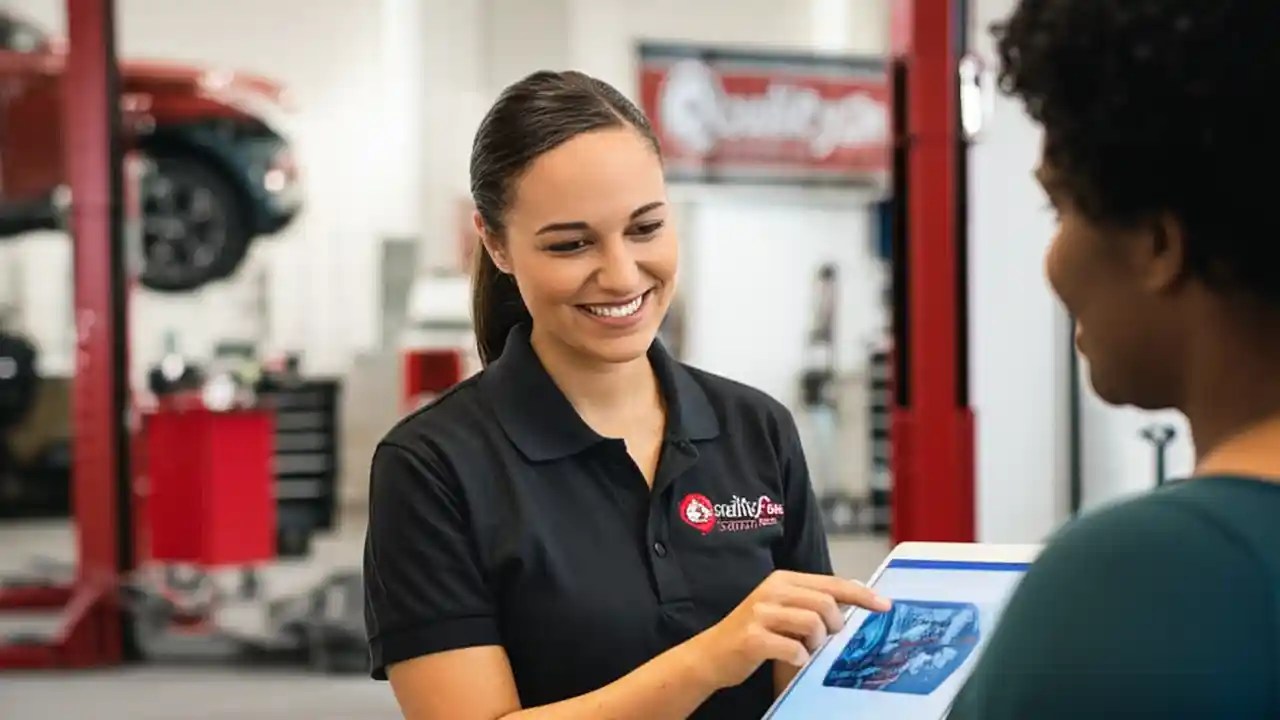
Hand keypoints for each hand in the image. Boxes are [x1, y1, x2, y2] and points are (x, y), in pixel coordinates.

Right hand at [692, 571, 891, 689]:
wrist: (711, 654)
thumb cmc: (754, 633)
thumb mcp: (782, 609)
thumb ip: (811, 603)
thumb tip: (852, 604)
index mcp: (782, 580)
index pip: (832, 583)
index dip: (862, 595)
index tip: (885, 606)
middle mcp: (771, 591)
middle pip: (826, 604)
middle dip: (834, 626)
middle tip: (825, 639)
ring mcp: (760, 614)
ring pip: (813, 625)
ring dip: (816, 644)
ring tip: (805, 649)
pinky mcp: (753, 638)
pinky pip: (794, 650)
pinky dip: (799, 659)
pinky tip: (792, 660)